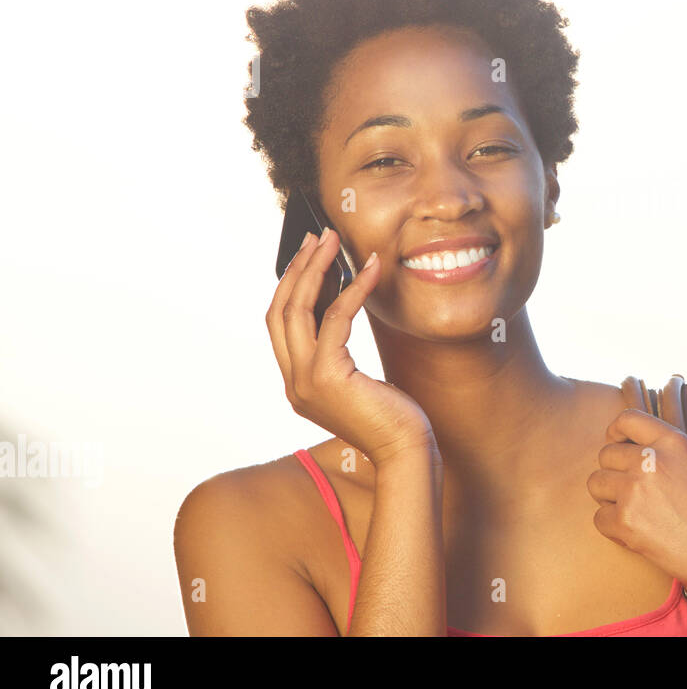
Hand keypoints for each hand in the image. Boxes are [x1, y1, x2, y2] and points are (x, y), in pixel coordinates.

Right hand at [266, 229, 439, 467]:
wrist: (405, 450)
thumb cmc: (391, 415)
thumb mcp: (357, 380)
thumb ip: (338, 351)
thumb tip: (340, 301)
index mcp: (297, 383)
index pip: (279, 324)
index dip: (289, 285)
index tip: (306, 254)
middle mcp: (294, 383)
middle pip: (281, 311)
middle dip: (297, 269)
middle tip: (317, 237)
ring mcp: (305, 382)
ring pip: (299, 310)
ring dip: (316, 269)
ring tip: (333, 241)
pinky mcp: (328, 377)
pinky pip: (336, 319)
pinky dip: (353, 288)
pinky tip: (372, 268)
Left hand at [586, 377, 686, 604]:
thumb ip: (677, 458)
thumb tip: (651, 457)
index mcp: (674, 441)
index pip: (627, 420)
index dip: (616, 433)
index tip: (617, 444)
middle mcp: (650, 460)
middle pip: (605, 454)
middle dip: (613, 473)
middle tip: (631, 493)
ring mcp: (635, 490)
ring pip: (595, 484)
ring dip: (609, 499)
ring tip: (634, 514)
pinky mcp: (626, 522)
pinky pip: (599, 519)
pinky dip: (613, 529)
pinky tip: (637, 535)